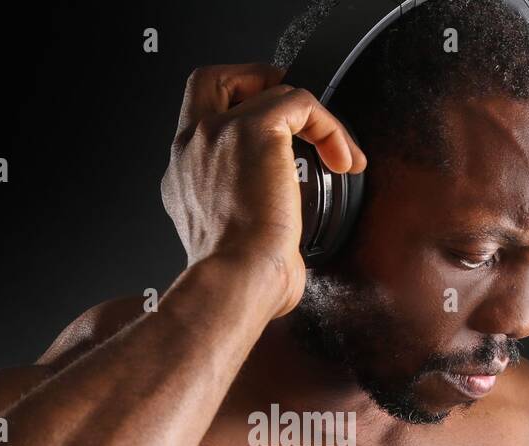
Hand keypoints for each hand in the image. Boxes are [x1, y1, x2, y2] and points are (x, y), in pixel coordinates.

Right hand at [160, 63, 367, 317]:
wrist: (237, 280)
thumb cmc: (240, 282)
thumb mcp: (234, 250)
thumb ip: (249, 229)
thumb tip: (283, 249)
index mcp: (184, 177)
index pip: (199, 122)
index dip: (235, 114)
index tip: (273, 136)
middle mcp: (191, 148)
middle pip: (214, 80)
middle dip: (258, 83)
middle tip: (298, 112)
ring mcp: (218, 132)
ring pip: (271, 92)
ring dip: (316, 120)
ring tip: (339, 155)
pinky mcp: (254, 129)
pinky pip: (301, 102)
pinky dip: (330, 126)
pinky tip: (345, 161)